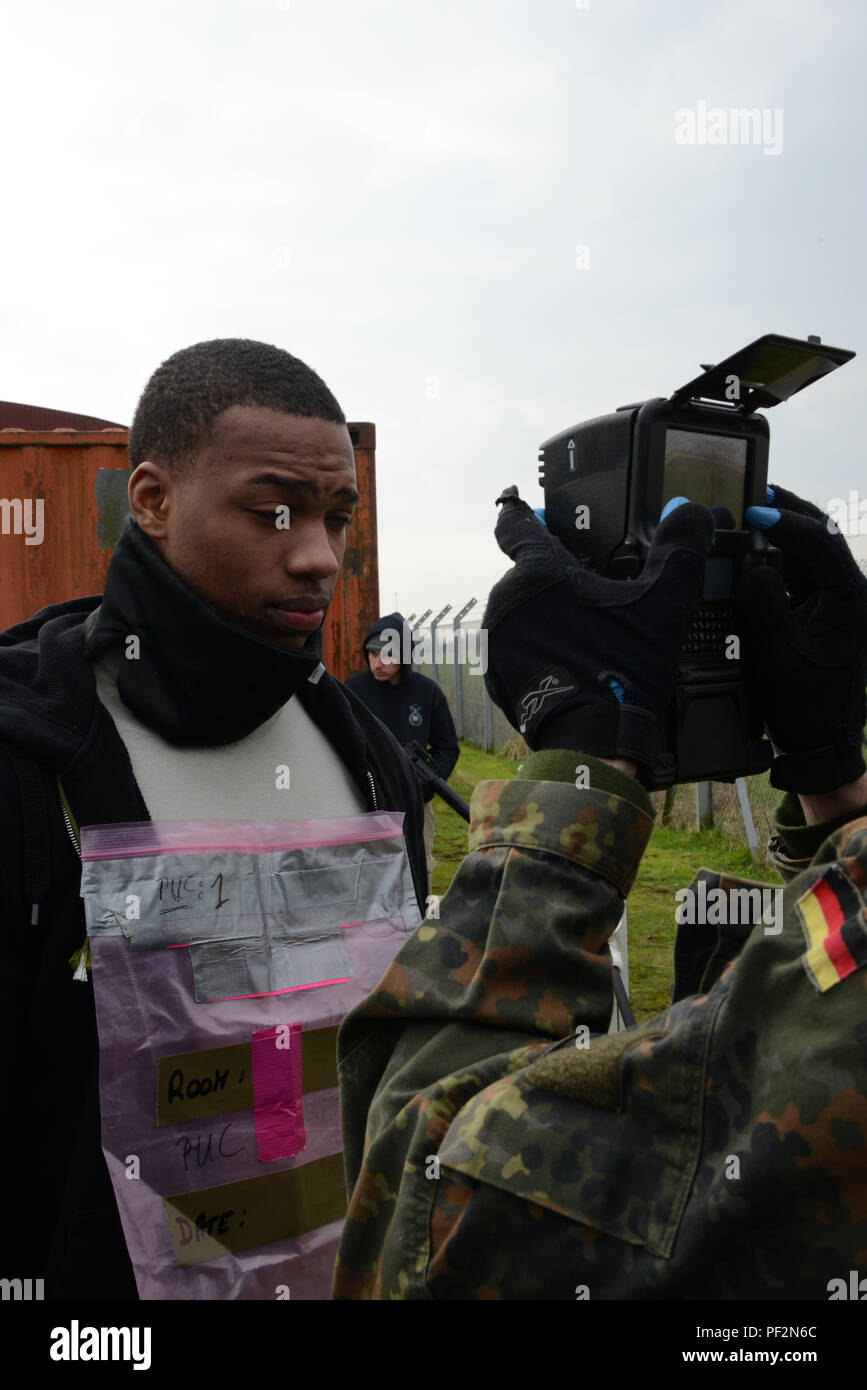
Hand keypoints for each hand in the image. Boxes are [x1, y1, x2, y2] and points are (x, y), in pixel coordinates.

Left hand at [482, 487, 713, 782]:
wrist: (594, 742)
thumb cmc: (622, 670)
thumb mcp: (664, 603)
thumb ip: (679, 550)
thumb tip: (691, 512)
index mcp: (538, 573)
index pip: (515, 525)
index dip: (520, 512)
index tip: (519, 503)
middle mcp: (507, 601)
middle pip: (531, 575)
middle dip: (557, 581)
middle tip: (593, 599)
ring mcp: (498, 641)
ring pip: (526, 612)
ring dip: (549, 616)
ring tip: (588, 635)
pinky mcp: (497, 673)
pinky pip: (520, 647)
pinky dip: (541, 648)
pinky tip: (573, 659)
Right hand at [738, 484, 866, 794]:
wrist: (821, 743)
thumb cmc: (804, 705)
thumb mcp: (776, 653)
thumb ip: (762, 603)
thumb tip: (751, 568)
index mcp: (850, 600)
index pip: (821, 542)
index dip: (786, 521)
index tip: (755, 511)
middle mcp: (850, 596)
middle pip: (822, 537)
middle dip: (790, 513)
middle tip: (756, 494)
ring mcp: (838, 604)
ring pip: (812, 554)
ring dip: (783, 535)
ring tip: (751, 518)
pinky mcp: (824, 615)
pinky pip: (802, 577)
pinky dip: (780, 562)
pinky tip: (755, 555)